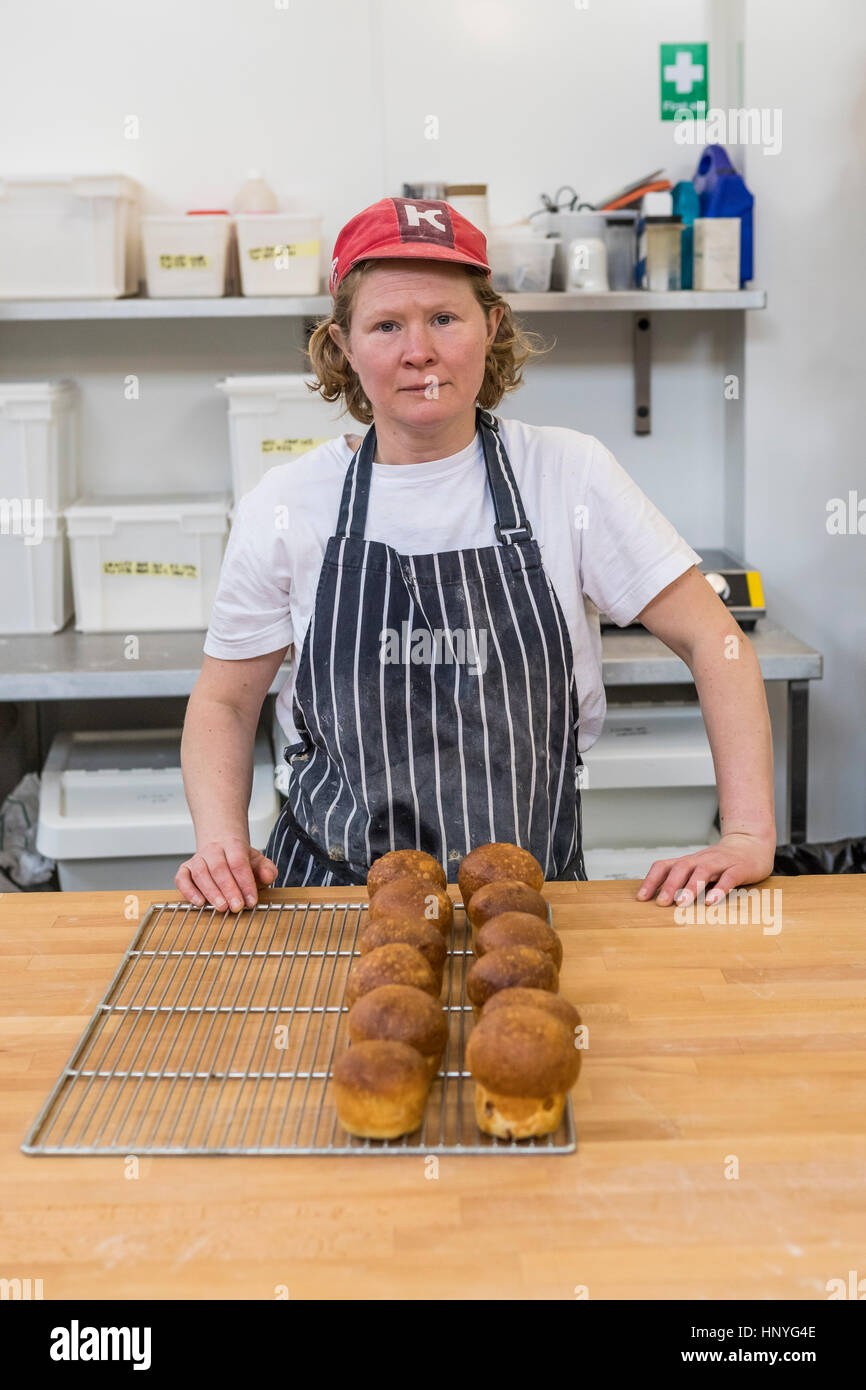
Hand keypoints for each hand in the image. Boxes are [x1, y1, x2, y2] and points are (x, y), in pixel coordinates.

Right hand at [175, 836, 278, 911]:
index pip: (238, 862)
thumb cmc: (240, 859)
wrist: (221, 847)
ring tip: (221, 907)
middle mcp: (213, 850)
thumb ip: (267, 869)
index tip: (251, 900)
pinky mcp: (185, 869)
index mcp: (233, 845)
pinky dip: (188, 891)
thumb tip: (268, 876)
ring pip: (200, 873)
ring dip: (211, 892)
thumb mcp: (258, 861)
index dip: (245, 882)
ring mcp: (197, 859)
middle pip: (219, 868)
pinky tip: (199, 903)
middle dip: (229, 889)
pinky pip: (182, 879)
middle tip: (237, 907)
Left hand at [636, 831, 775, 906]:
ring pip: (702, 871)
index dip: (651, 880)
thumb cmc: (721, 862)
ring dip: (691, 887)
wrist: (752, 845)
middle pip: (681, 868)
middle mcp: (702, 860)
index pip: (664, 866)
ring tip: (681, 903)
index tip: (641, 898)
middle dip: (669, 886)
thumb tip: (659, 900)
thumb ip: (682, 882)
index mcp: (689, 862)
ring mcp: (721, 863)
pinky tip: (712, 901)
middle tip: (661, 903)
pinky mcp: (739, 868)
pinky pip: (728, 878)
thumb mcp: (698, 870)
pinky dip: (720, 889)